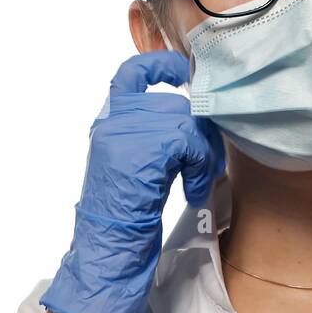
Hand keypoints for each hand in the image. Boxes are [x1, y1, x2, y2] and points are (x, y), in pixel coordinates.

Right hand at [38, 51, 225, 312]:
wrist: (106, 246)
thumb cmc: (121, 217)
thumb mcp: (130, 168)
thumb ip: (150, 140)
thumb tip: (191, 125)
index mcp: (108, 125)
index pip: (130, 74)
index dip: (160, 65)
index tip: (183, 72)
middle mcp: (114, 124)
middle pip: (173, 105)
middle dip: (198, 133)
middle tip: (205, 164)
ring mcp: (127, 135)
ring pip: (185, 122)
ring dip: (202, 153)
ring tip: (198, 181)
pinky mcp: (145, 150)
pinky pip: (188, 142)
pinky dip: (200, 165)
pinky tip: (194, 189)